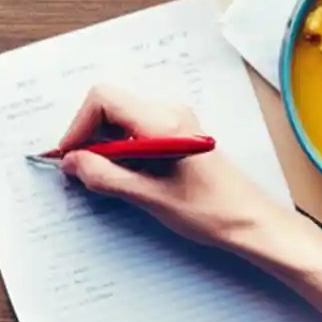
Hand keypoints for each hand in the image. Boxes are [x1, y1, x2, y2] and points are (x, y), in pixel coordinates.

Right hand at [56, 86, 292, 251]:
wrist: (250, 222)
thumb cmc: (209, 211)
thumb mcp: (149, 197)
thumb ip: (105, 176)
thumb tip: (71, 162)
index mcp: (162, 121)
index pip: (103, 99)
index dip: (79, 126)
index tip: (71, 157)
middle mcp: (168, 112)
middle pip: (109, 106)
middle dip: (89, 136)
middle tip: (82, 171)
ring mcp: (173, 121)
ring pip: (120, 119)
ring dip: (104, 145)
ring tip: (105, 178)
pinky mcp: (176, 134)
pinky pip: (135, 130)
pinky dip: (119, 149)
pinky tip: (125, 176)